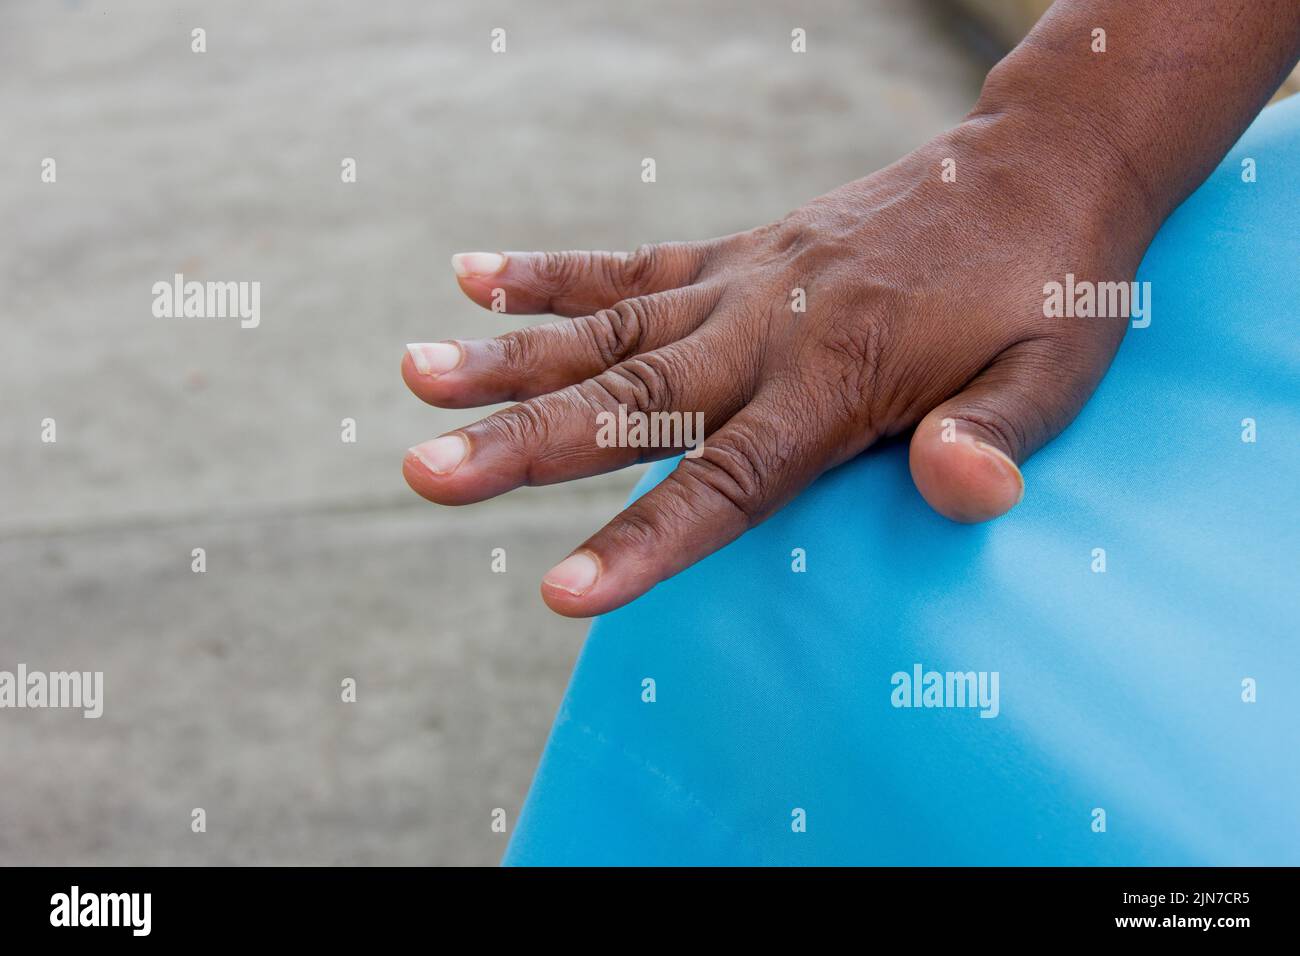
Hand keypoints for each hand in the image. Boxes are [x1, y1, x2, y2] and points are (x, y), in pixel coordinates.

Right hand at [402, 110, 1146, 616]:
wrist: (1039, 166)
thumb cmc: (1051, 289)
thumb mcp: (1059, 372)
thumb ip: (999, 436)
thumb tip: (955, 490)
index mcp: (840, 379)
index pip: (724, 480)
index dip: (642, 542)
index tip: (559, 594)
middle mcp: (771, 329)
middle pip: (630, 401)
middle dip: (524, 446)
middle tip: (422, 474)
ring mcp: (746, 283)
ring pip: (607, 328)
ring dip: (509, 359)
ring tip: (415, 377)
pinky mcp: (739, 253)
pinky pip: (631, 263)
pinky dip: (551, 273)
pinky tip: (475, 279)